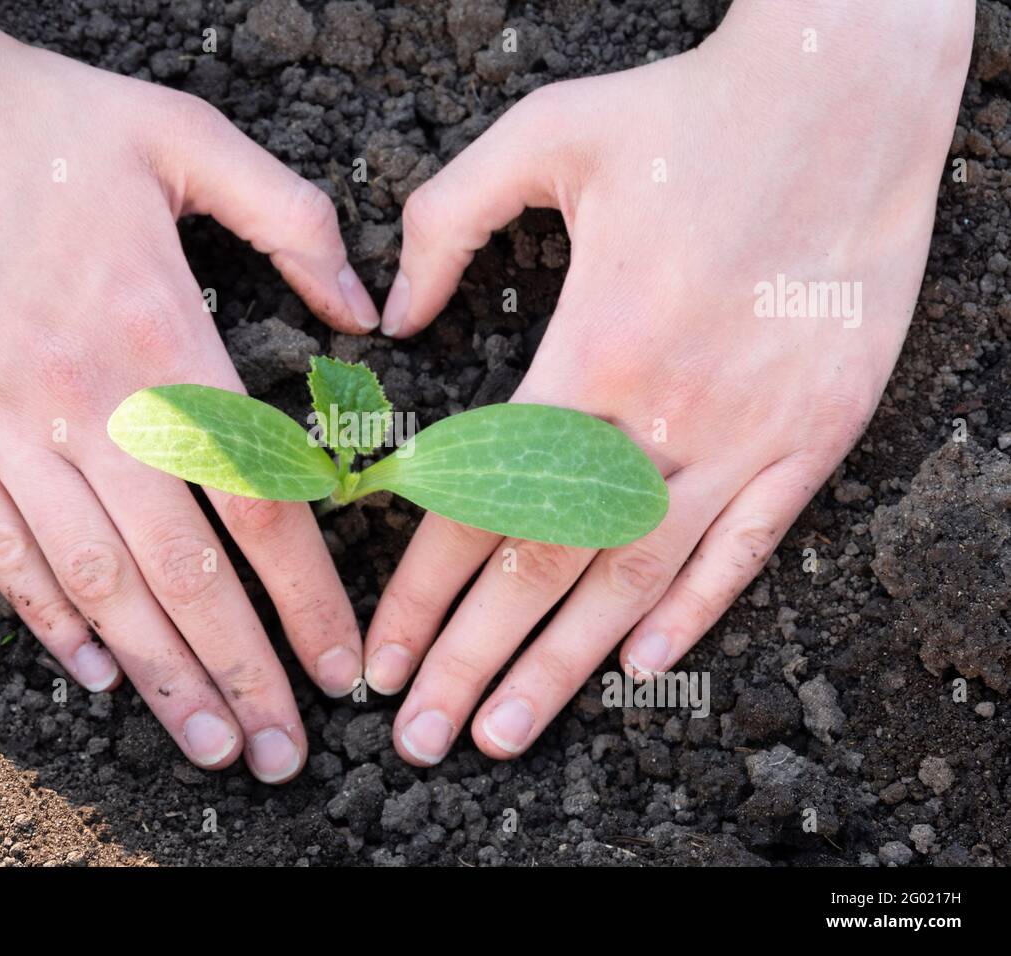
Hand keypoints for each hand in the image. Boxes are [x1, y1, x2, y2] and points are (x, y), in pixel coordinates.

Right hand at [0, 0, 379, 781]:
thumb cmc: (41, 119)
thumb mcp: (186, 135)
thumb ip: (293, 222)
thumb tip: (366, 311)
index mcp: (161, 334)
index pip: (257, 504)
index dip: (307, 600)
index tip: (340, 668)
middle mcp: (82, 398)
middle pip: (183, 571)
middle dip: (241, 674)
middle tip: (283, 754)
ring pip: (93, 581)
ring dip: (157, 674)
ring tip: (206, 742)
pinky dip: (48, 618)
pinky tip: (95, 672)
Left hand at [365, 0, 974, 763]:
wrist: (852, 92)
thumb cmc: (691, 111)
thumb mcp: (546, 133)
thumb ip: (447, 219)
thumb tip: (396, 316)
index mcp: (594, 344)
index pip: (483, 502)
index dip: (423, 592)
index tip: (381, 657)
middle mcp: (668, 409)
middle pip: (548, 565)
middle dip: (473, 661)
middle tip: (417, 738)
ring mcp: (750, 429)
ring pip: (640, 576)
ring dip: (565, 665)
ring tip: (503, 732)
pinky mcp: (816, 430)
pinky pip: (750, 542)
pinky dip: (697, 608)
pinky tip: (640, 665)